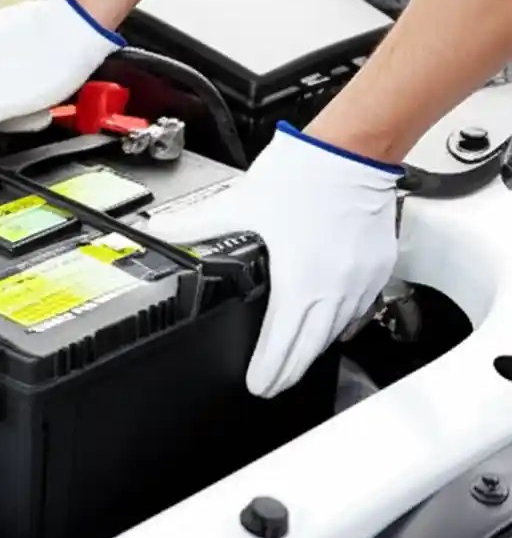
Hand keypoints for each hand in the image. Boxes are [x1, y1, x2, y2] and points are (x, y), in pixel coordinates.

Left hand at [146, 123, 400, 396]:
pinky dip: (341, 324)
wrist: (350, 151)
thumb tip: (161, 231)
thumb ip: (196, 224)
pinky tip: (330, 330)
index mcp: (300, 281)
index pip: (282, 343)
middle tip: (271, 386)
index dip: (268, 370)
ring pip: (336, 332)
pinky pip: (360, 310)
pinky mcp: (377, 268)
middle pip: (310, 348)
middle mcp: (334, 288)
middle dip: (288, 373)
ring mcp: (360, 281)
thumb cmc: (303, 176)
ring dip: (313, 350)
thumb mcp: (240, 204)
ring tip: (294, 364)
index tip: (258, 385)